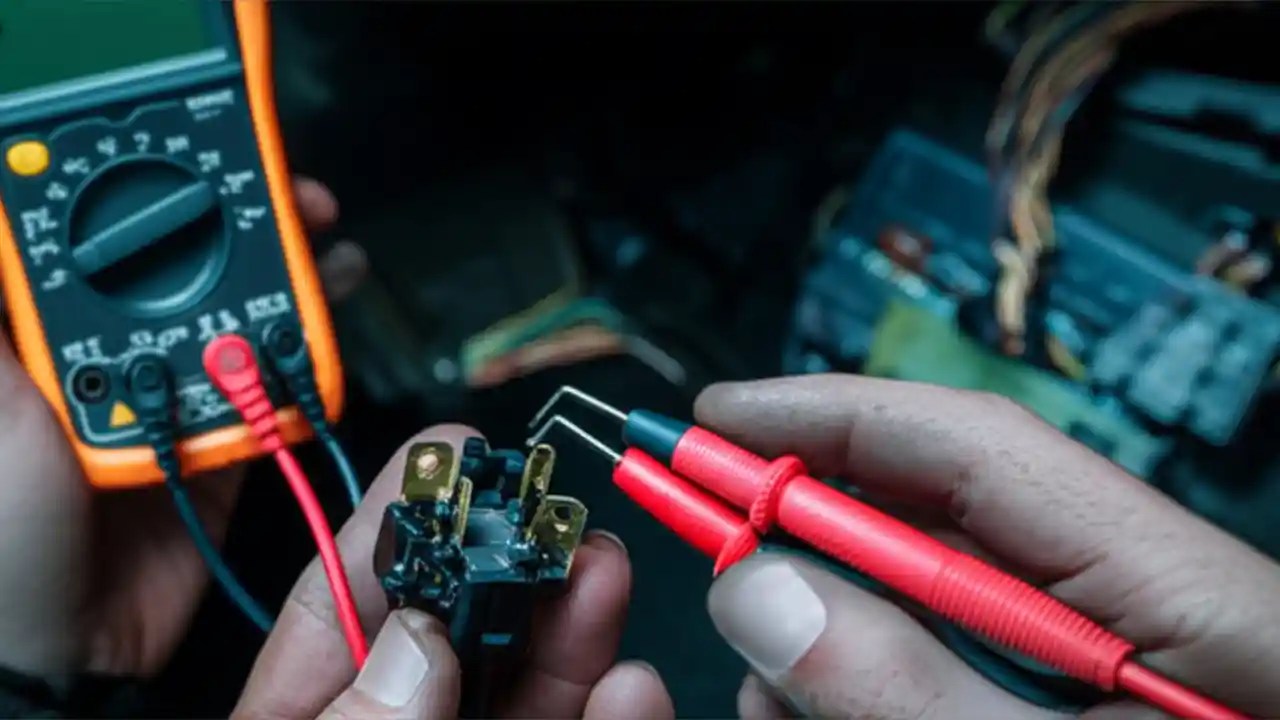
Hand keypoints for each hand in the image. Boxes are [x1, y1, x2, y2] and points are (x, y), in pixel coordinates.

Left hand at [0, 179, 365, 677]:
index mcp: (57, 329)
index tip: (199, 149)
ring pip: (244, 313)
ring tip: (326, 245)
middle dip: (245, 218)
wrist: (63, 642)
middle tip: (290, 194)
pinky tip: (330, 315)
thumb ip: (17, 308)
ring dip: (291, 273)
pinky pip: (278, 384)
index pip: (108, 233)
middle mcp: (124, 350)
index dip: (155, 181)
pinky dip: (310, 348)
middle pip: (193, 262)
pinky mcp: (229, 438)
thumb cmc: (2, 527)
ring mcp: (182, 393)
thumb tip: (10, 205)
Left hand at [232, 425, 673, 719]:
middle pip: (459, 641)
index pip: (342, 610)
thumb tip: (415, 641)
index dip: (396, 524)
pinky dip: (619, 718)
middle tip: (546, 505)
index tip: (443, 452)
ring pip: (538, 691)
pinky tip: (632, 690)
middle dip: (509, 565)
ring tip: (603, 571)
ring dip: (581, 629)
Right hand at [695, 375, 1279, 719]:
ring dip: (834, 625)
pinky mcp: (1074, 697)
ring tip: (771, 680)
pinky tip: (822, 706)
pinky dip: (874, 675)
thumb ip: (902, 691)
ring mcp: (1107, 654)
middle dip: (813, 525)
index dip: (832, 415)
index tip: (715, 419)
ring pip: (931, 592)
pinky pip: (951, 657)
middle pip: (944, 513)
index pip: (977, 448)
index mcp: (1182, 588)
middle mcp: (1142, 598)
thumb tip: (758, 589)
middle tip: (712, 542)